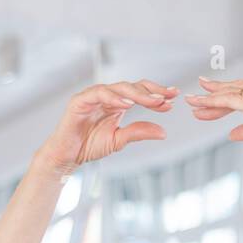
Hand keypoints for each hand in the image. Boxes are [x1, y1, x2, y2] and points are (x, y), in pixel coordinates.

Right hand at [38, 81, 174, 172]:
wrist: (68, 156)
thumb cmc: (90, 145)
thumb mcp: (119, 140)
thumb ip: (139, 132)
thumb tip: (163, 132)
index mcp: (116, 103)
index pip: (139, 92)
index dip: (156, 93)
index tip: (174, 97)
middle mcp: (106, 96)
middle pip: (131, 86)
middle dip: (151, 91)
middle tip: (167, 97)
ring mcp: (92, 96)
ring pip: (117, 88)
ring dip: (136, 94)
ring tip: (153, 101)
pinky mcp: (79, 101)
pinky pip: (98, 94)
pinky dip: (113, 97)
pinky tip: (128, 104)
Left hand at [185, 78, 242, 166]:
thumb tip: (231, 133)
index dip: (226, 96)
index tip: (211, 97)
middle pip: (234, 89)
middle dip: (214, 92)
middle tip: (197, 93)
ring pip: (229, 93)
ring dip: (209, 99)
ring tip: (193, 103)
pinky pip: (229, 99)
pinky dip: (213, 102)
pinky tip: (201, 106)